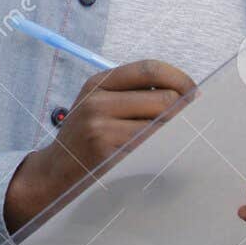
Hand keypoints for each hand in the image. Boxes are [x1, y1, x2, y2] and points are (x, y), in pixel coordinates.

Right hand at [4, 59, 194, 232]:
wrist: (52, 175)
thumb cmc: (85, 142)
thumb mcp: (97, 107)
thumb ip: (131, 96)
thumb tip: (186, 95)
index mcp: (98, 83)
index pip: (150, 69)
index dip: (179, 79)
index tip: (193, 93)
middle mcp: (97, 100)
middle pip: (164, 98)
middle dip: (184, 113)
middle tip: (191, 126)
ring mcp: (100, 126)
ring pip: (163, 124)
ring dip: (176, 134)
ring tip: (175, 143)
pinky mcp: (106, 152)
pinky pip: (152, 147)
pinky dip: (164, 151)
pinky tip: (161, 158)